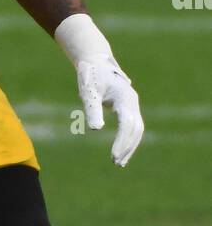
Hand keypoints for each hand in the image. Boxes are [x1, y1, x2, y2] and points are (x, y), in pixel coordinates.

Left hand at [55, 14, 143, 167]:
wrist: (96, 62)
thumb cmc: (91, 76)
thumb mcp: (88, 92)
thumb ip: (92, 109)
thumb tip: (97, 129)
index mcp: (124, 97)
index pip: (127, 124)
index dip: (122, 140)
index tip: (113, 155)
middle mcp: (132, 101)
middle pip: (136, 128)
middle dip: (127, 146)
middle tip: (116, 162)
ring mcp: (132, 104)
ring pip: (136, 129)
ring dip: (129, 146)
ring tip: (119, 163)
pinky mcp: (128, 107)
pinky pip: (132, 126)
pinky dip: (128, 140)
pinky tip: (120, 152)